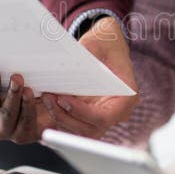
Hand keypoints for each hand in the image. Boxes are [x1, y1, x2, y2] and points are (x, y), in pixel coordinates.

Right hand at [0, 53, 55, 143]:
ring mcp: (3, 127)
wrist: (51, 114)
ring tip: (17, 79)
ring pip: (5, 111)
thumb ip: (9, 61)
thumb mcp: (17, 73)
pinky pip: (24, 120)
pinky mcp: (21, 135)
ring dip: (11, 94)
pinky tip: (30, 94)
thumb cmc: (30, 88)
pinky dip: (27, 106)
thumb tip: (11, 39)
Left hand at [42, 16, 139, 138]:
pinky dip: (60, 117)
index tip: (63, 99)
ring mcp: (104, 115)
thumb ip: (85, 55)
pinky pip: (75, 125)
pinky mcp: (91, 115)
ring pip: (80, 131)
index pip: (104, 117)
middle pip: (90, 129)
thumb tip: (66, 67)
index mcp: (127, 96)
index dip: (82, 113)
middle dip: (66, 117)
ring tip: (47, 98)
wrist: (108, 44)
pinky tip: (50, 101)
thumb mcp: (97, 42)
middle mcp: (118, 111)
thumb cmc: (107, 43)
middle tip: (50, 98)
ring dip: (60, 118)